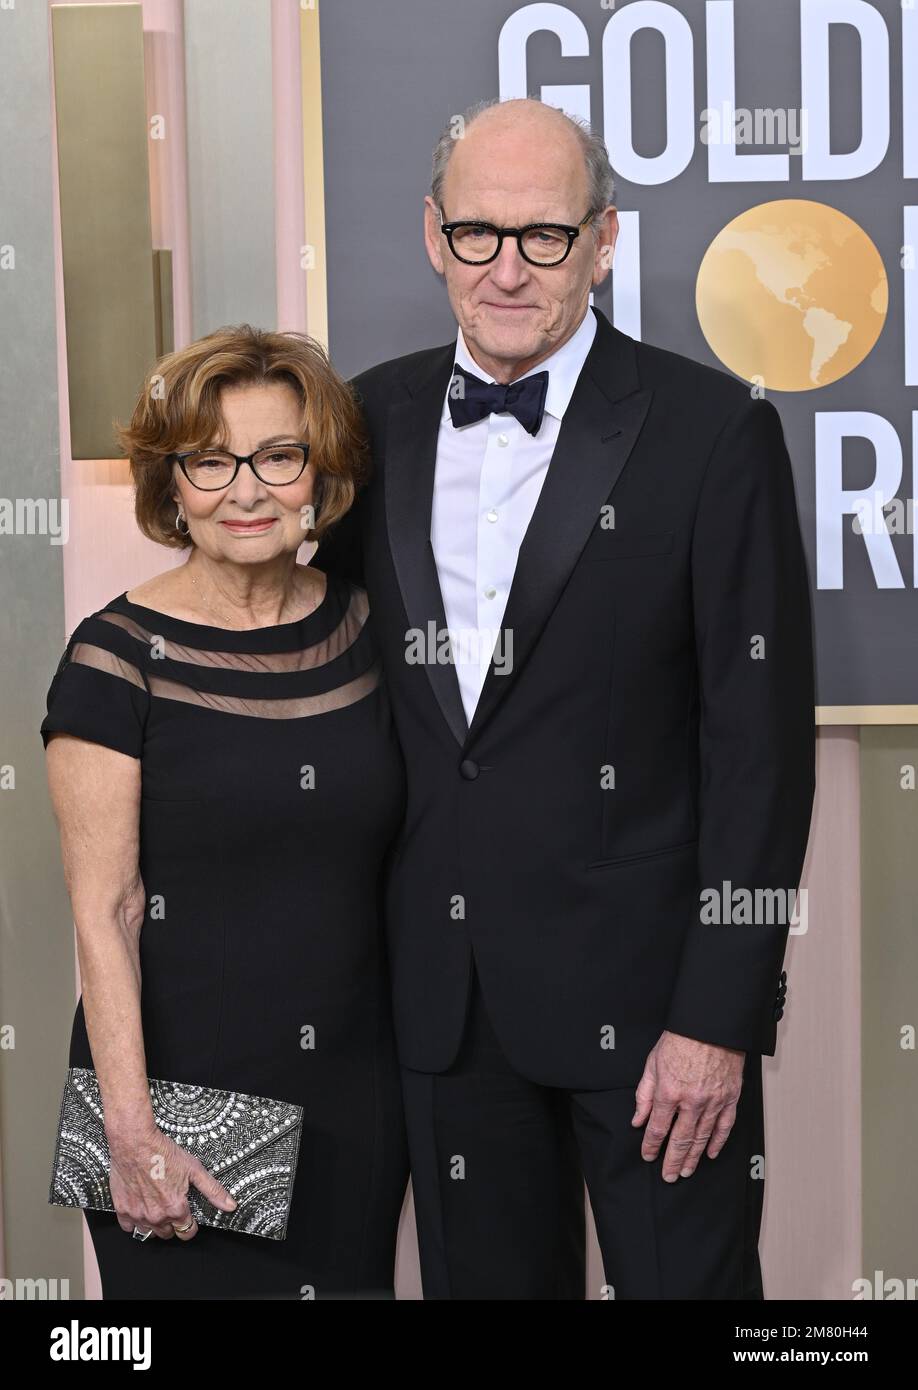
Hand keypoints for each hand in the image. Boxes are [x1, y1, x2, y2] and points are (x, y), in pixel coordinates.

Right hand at [107, 1122, 236, 1239]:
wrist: (135, 1143)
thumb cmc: (162, 1153)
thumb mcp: (194, 1169)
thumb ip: (213, 1190)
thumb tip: (230, 1206)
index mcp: (175, 1208)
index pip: (187, 1232)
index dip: (190, 1226)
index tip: (189, 1217)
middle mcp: (156, 1216)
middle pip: (168, 1235)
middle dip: (173, 1225)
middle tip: (172, 1207)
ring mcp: (137, 1215)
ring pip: (149, 1234)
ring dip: (154, 1226)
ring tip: (157, 1209)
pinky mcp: (122, 1209)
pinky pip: (129, 1228)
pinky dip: (134, 1222)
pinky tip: (140, 1209)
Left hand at [632, 1030, 744, 1180]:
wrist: (710, 1025)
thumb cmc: (680, 1040)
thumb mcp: (653, 1064)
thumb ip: (644, 1094)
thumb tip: (638, 1119)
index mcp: (669, 1091)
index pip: (657, 1128)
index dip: (651, 1145)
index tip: (647, 1156)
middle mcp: (692, 1101)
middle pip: (680, 1139)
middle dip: (672, 1161)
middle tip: (668, 1176)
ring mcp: (713, 1101)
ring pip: (702, 1137)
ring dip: (692, 1157)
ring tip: (685, 1171)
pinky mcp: (730, 1098)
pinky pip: (724, 1126)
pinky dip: (717, 1142)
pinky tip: (710, 1154)